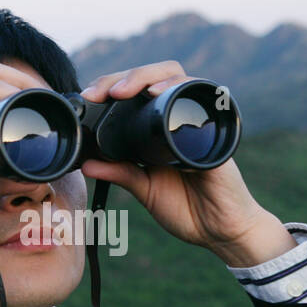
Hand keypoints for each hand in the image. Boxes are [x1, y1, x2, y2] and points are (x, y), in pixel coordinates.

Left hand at [79, 60, 296, 267]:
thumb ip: (120, 173)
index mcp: (159, 128)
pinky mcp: (215, 129)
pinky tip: (158, 92)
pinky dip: (179, 88)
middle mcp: (179, 117)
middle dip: (124, 76)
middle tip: (101, 93)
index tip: (88, 97)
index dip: (111, 85)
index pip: (136, 91)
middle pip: (154, 76)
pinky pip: (201, 97)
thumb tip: (86, 163)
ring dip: (147, 76)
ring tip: (123, 91)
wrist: (221, 231)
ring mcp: (198, 120)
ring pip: (175, 76)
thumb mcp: (145, 189)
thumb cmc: (187, 209)